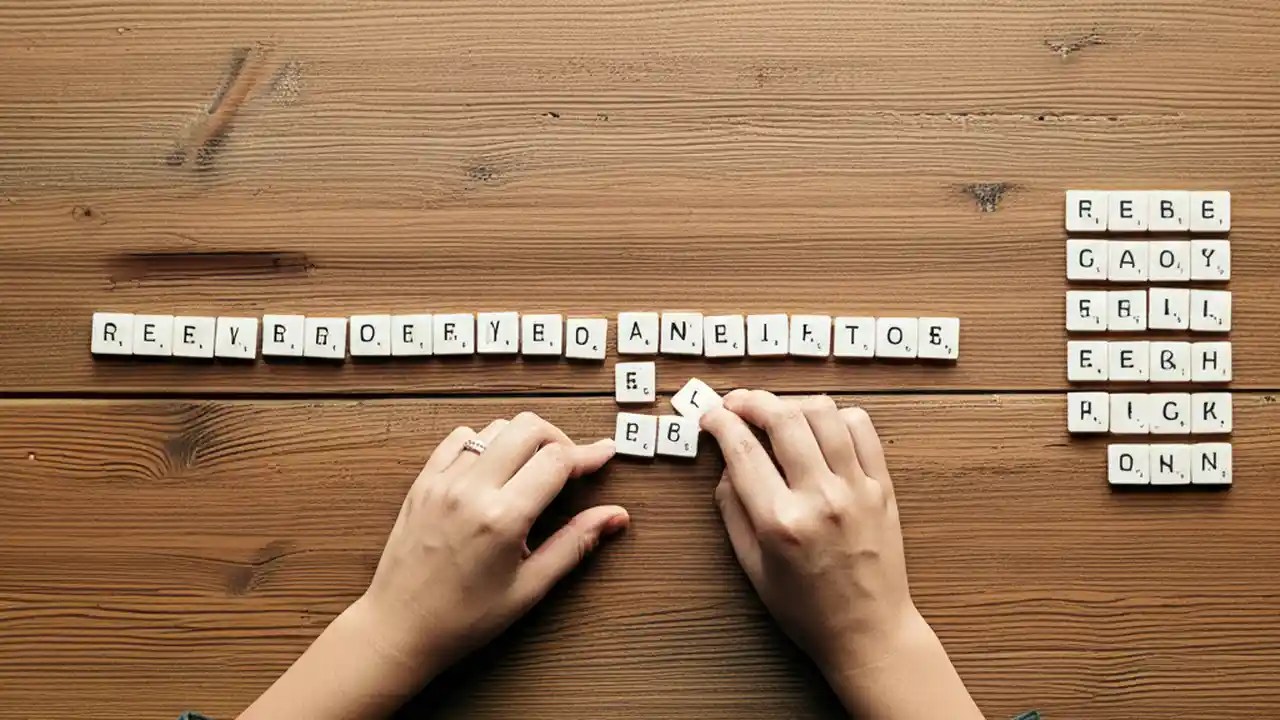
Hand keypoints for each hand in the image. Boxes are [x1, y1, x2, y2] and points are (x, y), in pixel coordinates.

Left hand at [353, 413, 627, 680]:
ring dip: (522, 440)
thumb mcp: (529, 588)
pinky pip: (459, 439)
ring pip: (495, 428)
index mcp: (502, 518)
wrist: (399, 628)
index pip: (557, 460)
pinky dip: (484, 442)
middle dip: (558, 439)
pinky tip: (493, 468)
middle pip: (528, 428)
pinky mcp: (422, 483)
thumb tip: (615, 516)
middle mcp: (471, 490)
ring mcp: (442, 482)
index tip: (604, 453)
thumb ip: (575, 544)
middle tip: (570, 466)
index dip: (588, 453)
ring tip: (532, 470)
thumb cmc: (463, 618)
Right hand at [701, 391, 914, 672]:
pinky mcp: (882, 487)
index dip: (720, 422)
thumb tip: (727, 463)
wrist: (868, 631)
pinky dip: (837, 416)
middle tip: (737, 403)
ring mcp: (856, 489)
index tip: (711, 416)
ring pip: (824, 413)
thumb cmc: (807, 609)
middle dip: (751, 401)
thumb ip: (733, 510)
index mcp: (780, 522)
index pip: (742, 450)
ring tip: (778, 412)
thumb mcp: (752, 567)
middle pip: (783, 419)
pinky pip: (862, 429)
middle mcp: (820, 499)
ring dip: (793, 403)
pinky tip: (821, 427)